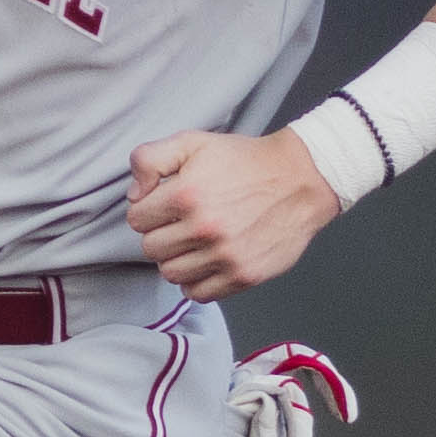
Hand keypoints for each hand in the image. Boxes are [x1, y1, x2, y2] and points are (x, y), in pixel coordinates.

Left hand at [126, 128, 339, 296]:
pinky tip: (206, 261)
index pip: (136, 219)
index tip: (165, 206)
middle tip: (179, 224)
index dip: (148, 210)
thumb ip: (150, 159)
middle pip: (151, 249)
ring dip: (176, 259)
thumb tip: (134, 196)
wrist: (301, 179)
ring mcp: (225, 255)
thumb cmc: (245, 161)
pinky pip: (198, 294)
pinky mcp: (244, 275)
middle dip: (160, 235)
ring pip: (171, 273)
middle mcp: (204, 228)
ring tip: (192, 243)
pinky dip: (196, 281)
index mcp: (186, 194)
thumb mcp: (193, 142)